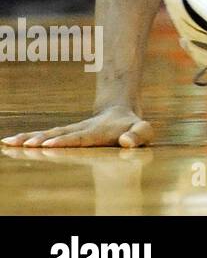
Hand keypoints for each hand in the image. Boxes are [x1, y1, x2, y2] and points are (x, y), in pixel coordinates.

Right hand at [2, 105, 153, 148]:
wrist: (121, 112)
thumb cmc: (133, 127)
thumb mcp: (143, 130)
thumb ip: (139, 135)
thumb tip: (127, 142)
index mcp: (97, 132)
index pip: (79, 138)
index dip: (64, 141)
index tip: (48, 145)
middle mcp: (80, 130)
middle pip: (58, 135)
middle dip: (41, 140)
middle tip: (24, 145)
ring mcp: (70, 130)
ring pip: (47, 134)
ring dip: (28, 138)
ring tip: (9, 142)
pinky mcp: (64, 133)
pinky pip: (43, 135)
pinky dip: (27, 138)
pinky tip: (10, 142)